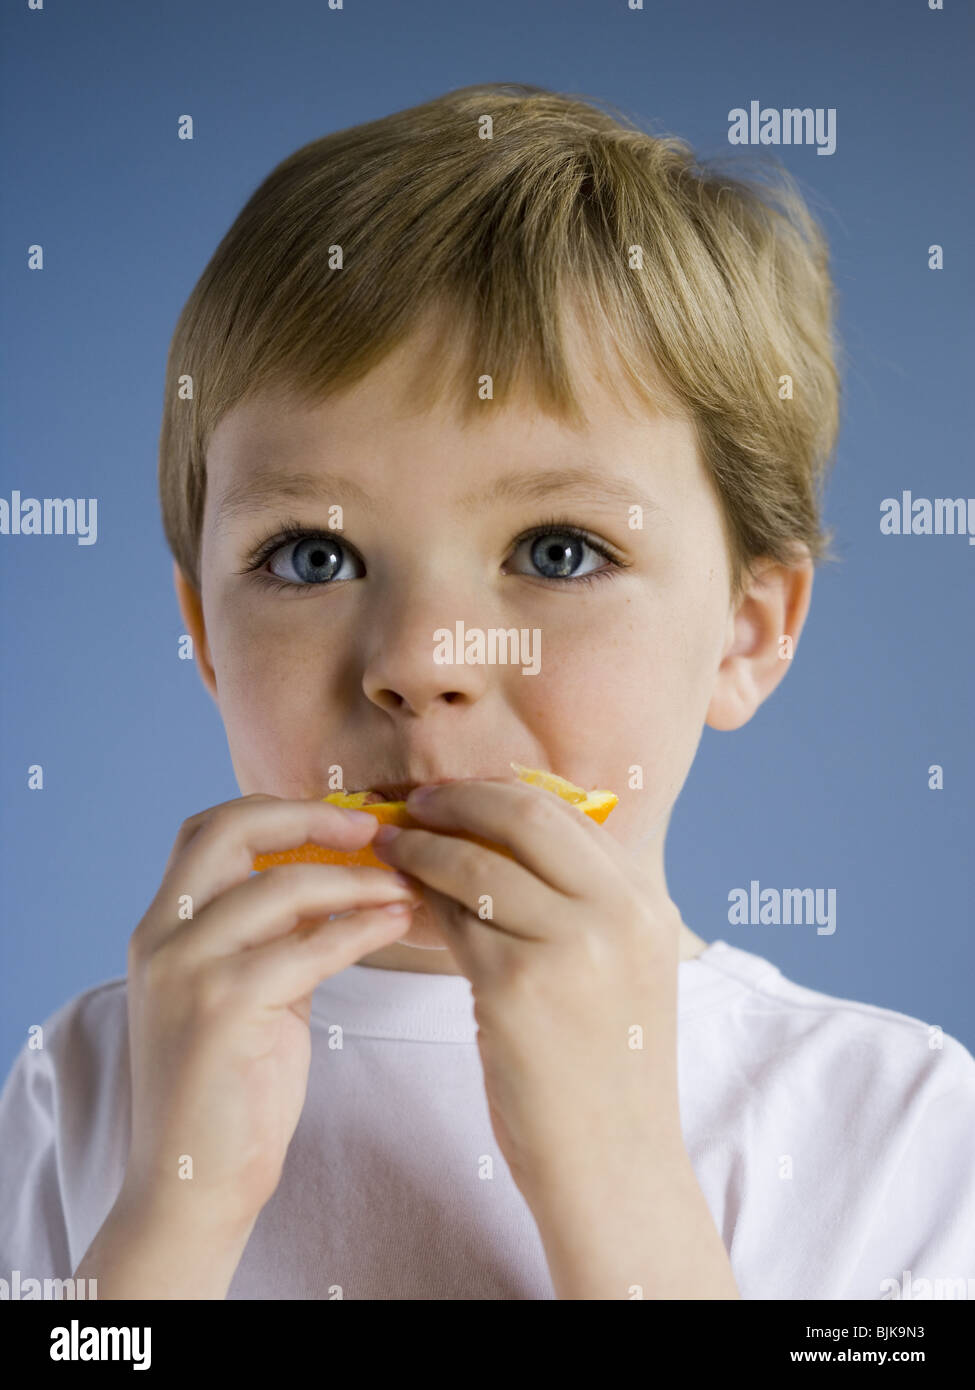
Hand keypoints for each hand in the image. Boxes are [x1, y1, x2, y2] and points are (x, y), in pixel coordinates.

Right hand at [122, 793, 420, 1236]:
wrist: (192, 1187)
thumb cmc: (231, 1091)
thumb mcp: (246, 991)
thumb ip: (274, 935)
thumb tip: (341, 881)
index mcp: (163, 926)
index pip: (210, 827)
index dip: (280, 810)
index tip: (348, 821)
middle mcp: (162, 936)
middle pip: (229, 829)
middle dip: (308, 817)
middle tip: (377, 829)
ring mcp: (186, 971)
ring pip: (279, 886)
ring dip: (356, 880)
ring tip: (406, 887)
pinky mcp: (219, 1010)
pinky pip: (306, 946)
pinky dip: (360, 928)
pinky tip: (397, 924)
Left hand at [372, 778, 686, 1206]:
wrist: (614, 1166)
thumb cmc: (604, 1071)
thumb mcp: (619, 970)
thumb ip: (577, 904)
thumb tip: (495, 842)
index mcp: (646, 903)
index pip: (567, 812)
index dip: (501, 794)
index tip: (458, 796)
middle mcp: (620, 912)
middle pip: (527, 814)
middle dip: (460, 799)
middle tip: (416, 803)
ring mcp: (571, 947)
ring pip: (477, 862)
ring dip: (425, 846)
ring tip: (392, 847)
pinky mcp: (517, 986)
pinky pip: (453, 919)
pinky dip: (420, 900)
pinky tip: (400, 900)